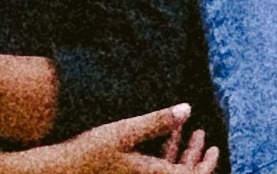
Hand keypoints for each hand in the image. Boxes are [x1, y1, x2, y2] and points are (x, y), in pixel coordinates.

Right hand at [54, 116, 215, 173]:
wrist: (62, 171)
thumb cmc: (92, 152)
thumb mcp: (125, 132)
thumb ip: (157, 122)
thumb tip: (188, 109)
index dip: (205, 166)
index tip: (215, 148)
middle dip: (197, 161)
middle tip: (207, 141)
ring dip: (181, 157)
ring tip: (190, 135)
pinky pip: (154, 173)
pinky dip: (165, 160)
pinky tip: (162, 143)